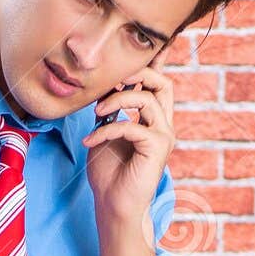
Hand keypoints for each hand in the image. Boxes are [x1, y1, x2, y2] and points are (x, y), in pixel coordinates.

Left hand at [81, 64, 176, 226]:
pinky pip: (132, 126)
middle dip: (137, 74)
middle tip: (111, 82)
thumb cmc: (108, 174)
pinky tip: (91, 142)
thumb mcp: (104, 134)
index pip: (158, 85)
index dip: (152, 64)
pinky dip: (108, 130)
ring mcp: (163, 136)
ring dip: (116, 100)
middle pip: (163, 83)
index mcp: (153, 121)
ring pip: (147, 99)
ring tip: (95, 114)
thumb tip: (103, 90)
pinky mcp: (157, 148)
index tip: (136, 49)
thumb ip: (109, 112)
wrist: (113, 206)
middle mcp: (163, 126)